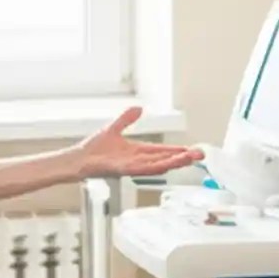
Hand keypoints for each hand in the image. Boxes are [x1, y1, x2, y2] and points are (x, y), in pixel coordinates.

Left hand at [75, 107, 204, 178]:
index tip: (191, 150)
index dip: (176, 151)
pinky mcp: (122, 170)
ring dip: (174, 162)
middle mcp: (137, 161)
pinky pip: (142, 169)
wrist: (78, 159)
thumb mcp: (114, 128)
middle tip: (200, 155)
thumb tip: (139, 107)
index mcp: (137, 152)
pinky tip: (167, 165)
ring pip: (158, 165)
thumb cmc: (93, 149)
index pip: (161, 151)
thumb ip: (126, 119)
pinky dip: (155, 166)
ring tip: (190, 158)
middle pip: (164, 159)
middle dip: (183, 158)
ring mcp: (131, 167)